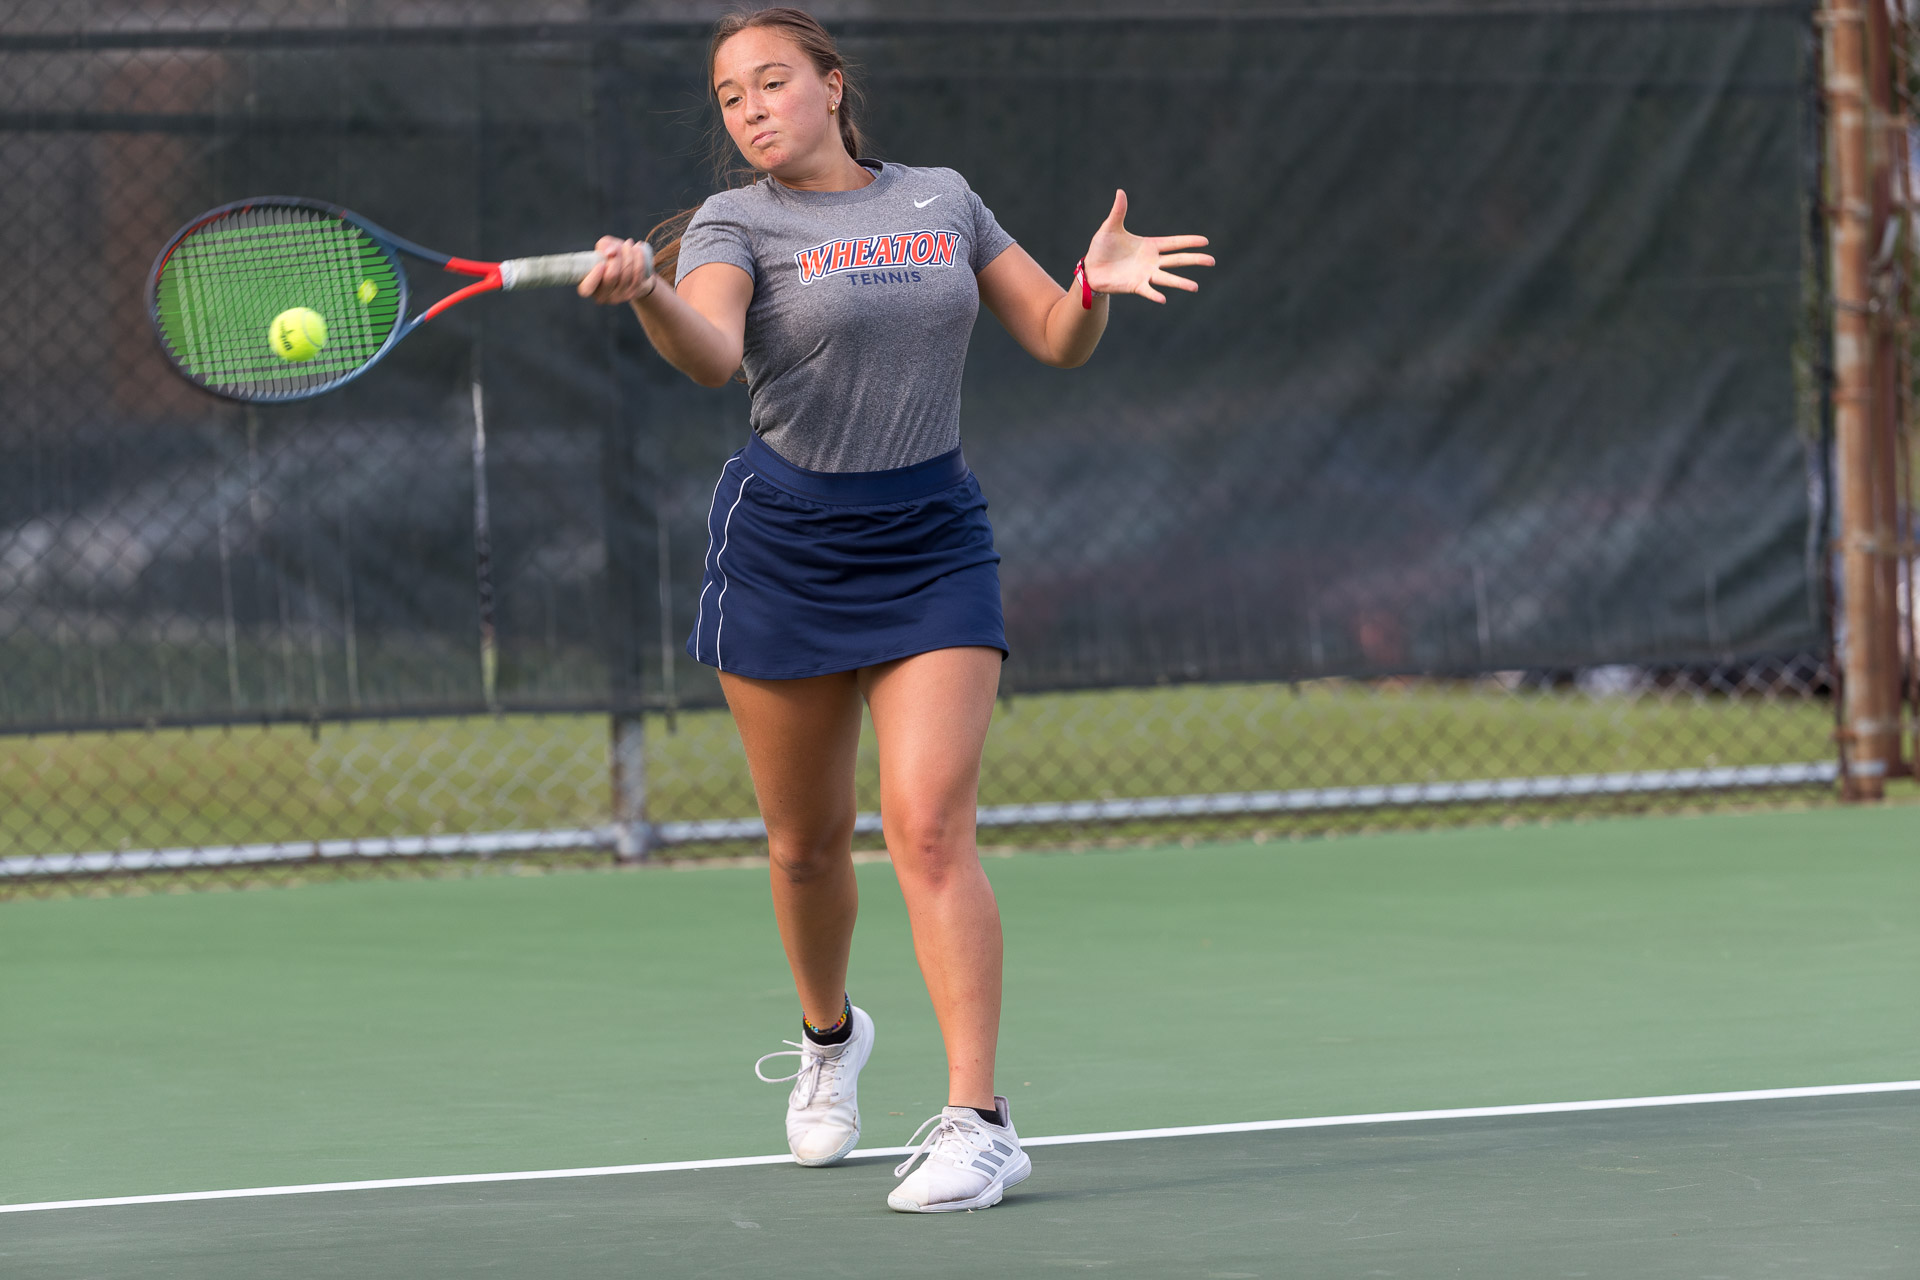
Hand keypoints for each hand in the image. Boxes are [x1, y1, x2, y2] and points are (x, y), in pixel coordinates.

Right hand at [578, 236, 655, 303]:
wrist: (631, 271)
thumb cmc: (611, 259)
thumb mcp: (603, 250)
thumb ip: (603, 246)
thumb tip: (610, 251)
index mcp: (589, 287)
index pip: (587, 289)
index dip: (594, 277)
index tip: (601, 264)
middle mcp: (604, 296)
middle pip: (611, 276)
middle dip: (616, 256)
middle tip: (618, 246)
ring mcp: (620, 296)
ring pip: (626, 272)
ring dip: (628, 254)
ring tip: (628, 244)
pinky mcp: (635, 292)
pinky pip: (638, 273)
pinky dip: (639, 258)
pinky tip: (637, 248)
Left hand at [1081, 189, 1212, 303]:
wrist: (1091, 268)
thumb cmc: (1101, 247)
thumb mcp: (1110, 227)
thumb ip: (1118, 211)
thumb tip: (1120, 191)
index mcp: (1149, 245)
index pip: (1173, 243)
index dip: (1189, 241)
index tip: (1205, 241)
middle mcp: (1151, 261)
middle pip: (1178, 260)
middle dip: (1195, 259)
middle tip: (1212, 261)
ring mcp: (1145, 274)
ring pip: (1167, 278)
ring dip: (1181, 282)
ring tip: (1195, 287)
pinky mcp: (1135, 286)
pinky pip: (1148, 291)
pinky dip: (1155, 295)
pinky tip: (1163, 299)